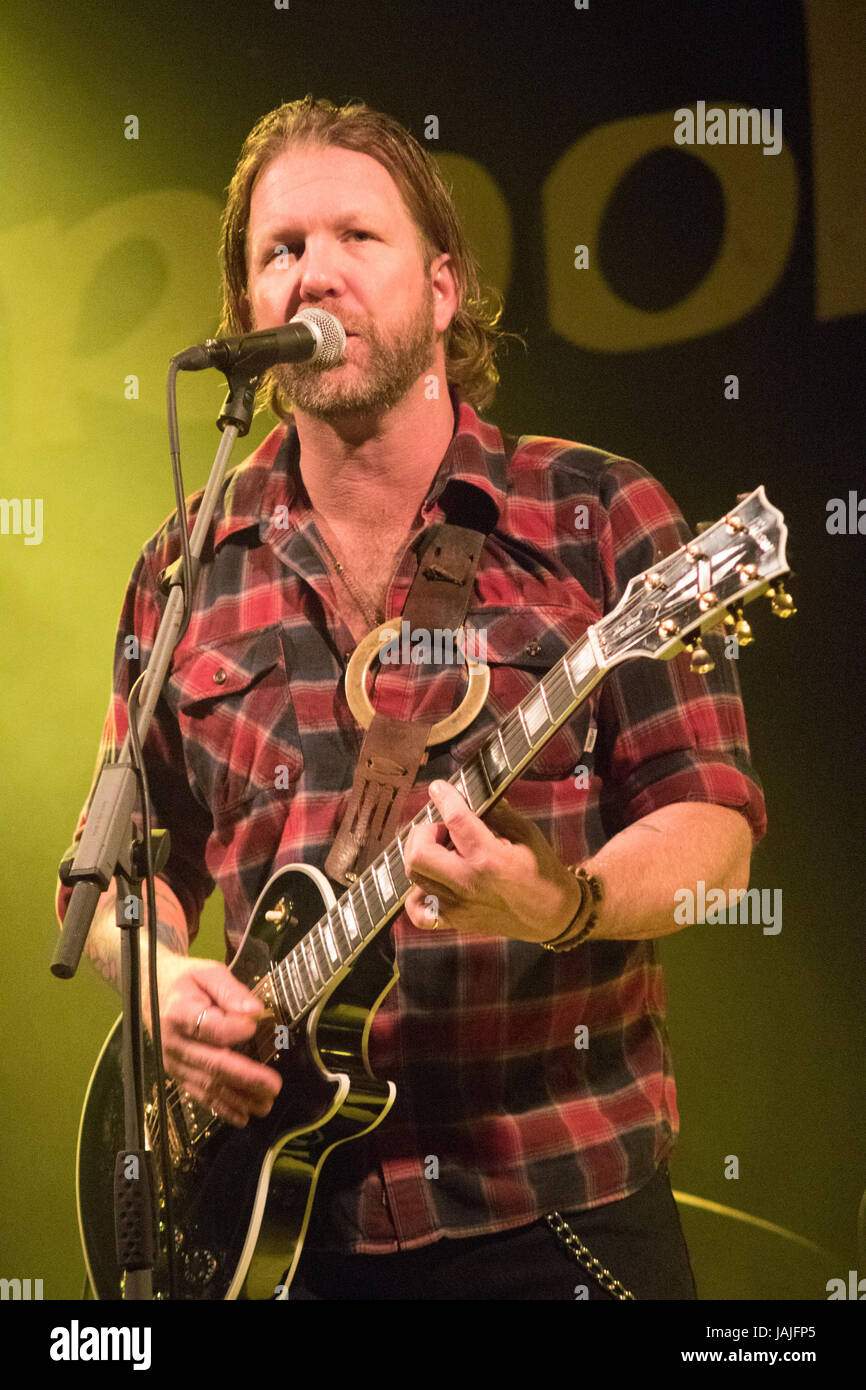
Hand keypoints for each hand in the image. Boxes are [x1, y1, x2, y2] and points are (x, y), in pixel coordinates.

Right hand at [146, 955, 281, 1127]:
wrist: (152, 992)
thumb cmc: (185, 980)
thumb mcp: (207, 972)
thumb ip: (231, 991)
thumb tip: (255, 1012)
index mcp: (179, 1012)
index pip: (208, 1027)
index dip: (233, 1029)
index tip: (256, 1025)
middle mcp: (173, 1042)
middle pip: (211, 1063)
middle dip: (245, 1078)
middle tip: (273, 1086)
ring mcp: (174, 1063)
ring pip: (207, 1085)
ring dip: (238, 1099)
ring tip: (265, 1105)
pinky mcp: (177, 1075)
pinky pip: (199, 1094)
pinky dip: (221, 1108)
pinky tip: (242, 1116)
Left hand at [402, 780, 582, 944]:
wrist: (552, 915)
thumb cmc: (541, 870)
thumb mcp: (526, 833)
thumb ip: (497, 812)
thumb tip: (473, 793)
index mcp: (490, 857)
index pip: (455, 820)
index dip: (443, 797)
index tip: (437, 788)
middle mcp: (469, 882)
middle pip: (419, 854)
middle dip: (423, 832)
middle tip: (441, 829)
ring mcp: (458, 905)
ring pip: (414, 876)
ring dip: (423, 856)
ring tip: (442, 852)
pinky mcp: (455, 921)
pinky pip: (417, 911)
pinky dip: (416, 895)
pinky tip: (432, 882)